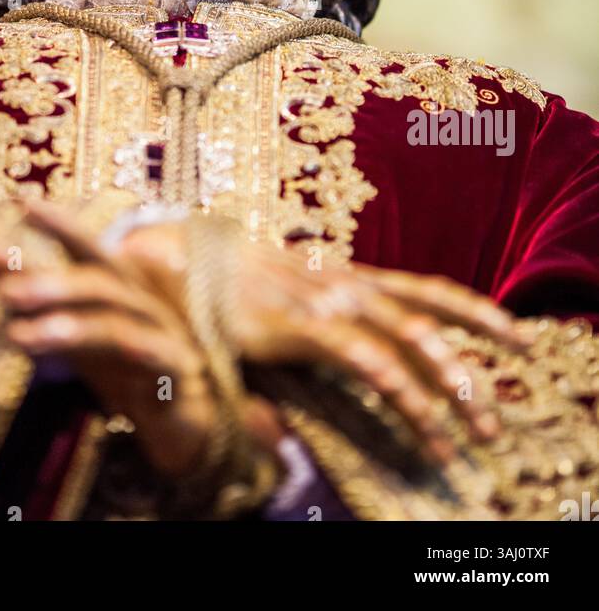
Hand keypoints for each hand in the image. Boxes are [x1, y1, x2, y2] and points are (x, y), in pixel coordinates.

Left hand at [0, 201, 275, 479]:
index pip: (89, 248)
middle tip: (3, 292)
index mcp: (120, 287)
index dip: (61, 224)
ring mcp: (164, 333)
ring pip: (116, 323)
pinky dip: (135, 350)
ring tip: (18, 336)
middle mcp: (143, 301)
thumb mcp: (72, 334)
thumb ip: (37, 297)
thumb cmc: (122, 368)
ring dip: (69, 326)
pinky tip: (106, 353)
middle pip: (100, 282)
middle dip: (53, 283)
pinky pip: (156, 357)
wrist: (177, 421)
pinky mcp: (179, 371)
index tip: (23, 203)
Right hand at [117, 222, 528, 467]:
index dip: (472, 311)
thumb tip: (350, 359)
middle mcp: (342, 283)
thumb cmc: (223, 284)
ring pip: (404, 340)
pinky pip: (361, 357)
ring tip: (472, 430)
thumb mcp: (281, 302)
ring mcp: (322, 300)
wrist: (171, 256)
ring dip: (444, 389)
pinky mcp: (296, 325)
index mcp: (343, 276)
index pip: (422, 287)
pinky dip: (398, 386)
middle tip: (495, 417)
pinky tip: (420, 416)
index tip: (517, 337)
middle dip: (468, 368)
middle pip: (425, 318)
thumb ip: (316, 328)